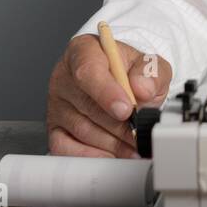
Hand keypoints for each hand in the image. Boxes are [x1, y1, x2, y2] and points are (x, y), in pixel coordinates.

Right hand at [46, 34, 171, 157]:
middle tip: (141, 133)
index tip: (127, 109)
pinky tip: (113, 155)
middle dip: (119, 125)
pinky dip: (92, 156)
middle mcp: (64, 76)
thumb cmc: (129, 71)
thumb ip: (151, 72)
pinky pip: (66, 149)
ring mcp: (56, 104)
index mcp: (84, 51)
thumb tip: (143, 89)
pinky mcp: (54, 128)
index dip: (107, 93)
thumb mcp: (148, 64)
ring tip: (134, 145)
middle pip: (87, 106)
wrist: (122, 80)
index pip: (87, 71)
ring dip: (112, 143)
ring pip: (82, 130)